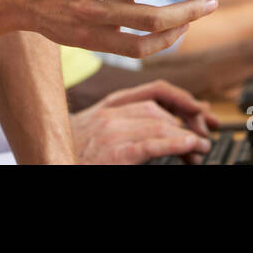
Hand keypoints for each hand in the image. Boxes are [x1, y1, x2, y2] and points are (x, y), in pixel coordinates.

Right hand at [71, 80, 217, 163]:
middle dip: (188, 121)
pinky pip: (150, 144)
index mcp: (108, 106)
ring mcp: (109, 132)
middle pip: (160, 108)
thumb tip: (169, 126)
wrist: (47, 162)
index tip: (203, 111)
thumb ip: (130, 124)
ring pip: (158, 123)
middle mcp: (108, 114)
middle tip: (204, 137)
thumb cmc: (73, 154)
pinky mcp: (113, 153)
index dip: (184, 99)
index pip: (155, 91)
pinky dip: (176, 143)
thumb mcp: (100, 133)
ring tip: (201, 148)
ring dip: (186, 135)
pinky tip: (190, 147)